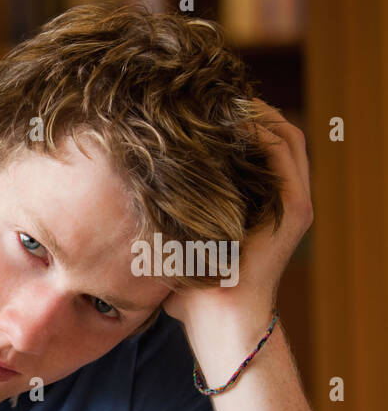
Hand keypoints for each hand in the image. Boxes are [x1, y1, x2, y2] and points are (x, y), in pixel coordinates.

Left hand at [162, 98, 312, 336]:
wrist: (215, 320)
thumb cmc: (187, 289)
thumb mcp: (172, 241)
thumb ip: (161, 218)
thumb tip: (114, 196)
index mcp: (253, 203)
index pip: (251, 146)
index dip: (229, 120)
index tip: (196, 103)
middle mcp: (278, 198)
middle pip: (270, 133)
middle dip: (243, 108)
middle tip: (209, 91)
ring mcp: (291, 201)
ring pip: (284, 135)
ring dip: (255, 112)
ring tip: (222, 97)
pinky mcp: (295, 208)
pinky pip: (287, 153)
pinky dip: (265, 130)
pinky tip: (235, 119)